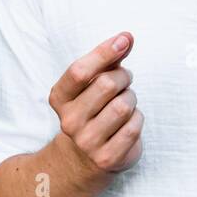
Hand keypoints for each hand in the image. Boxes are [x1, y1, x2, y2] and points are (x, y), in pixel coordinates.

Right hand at [48, 32, 141, 174]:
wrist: (83, 158)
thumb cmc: (92, 109)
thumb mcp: (91, 84)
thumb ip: (107, 60)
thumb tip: (127, 38)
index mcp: (59, 98)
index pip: (79, 71)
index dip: (104, 52)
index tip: (125, 39)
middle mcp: (69, 121)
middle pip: (106, 84)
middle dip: (123, 77)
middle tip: (124, 81)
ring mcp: (87, 142)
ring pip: (124, 106)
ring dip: (131, 99)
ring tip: (125, 103)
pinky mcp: (107, 157)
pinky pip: (134, 126)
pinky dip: (137, 118)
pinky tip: (128, 122)